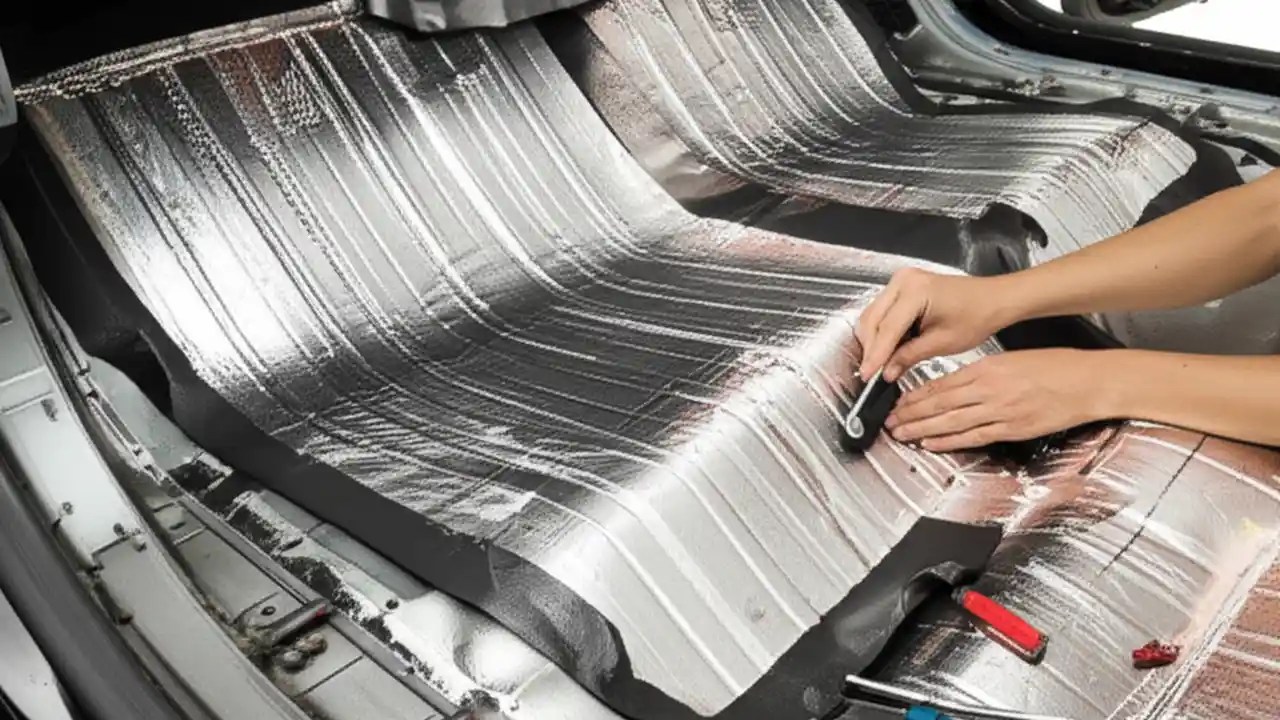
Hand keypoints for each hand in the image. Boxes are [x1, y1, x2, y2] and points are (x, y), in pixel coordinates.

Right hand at [855, 269, 1014, 381]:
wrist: (993, 299)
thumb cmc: (977, 315)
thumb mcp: (942, 343)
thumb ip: (909, 356)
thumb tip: (887, 372)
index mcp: (915, 291)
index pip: (887, 329)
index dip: (875, 355)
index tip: (867, 375)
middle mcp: (903, 281)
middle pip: (872, 319)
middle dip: (870, 348)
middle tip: (871, 372)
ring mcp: (901, 280)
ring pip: (873, 315)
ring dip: (874, 340)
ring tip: (879, 363)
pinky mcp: (902, 285)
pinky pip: (882, 310)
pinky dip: (882, 330)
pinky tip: (887, 348)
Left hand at [885, 349, 1108, 451]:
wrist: (1088, 381)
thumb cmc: (1056, 366)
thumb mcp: (1013, 358)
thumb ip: (984, 371)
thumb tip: (957, 383)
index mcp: (987, 368)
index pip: (941, 383)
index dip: (915, 395)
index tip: (897, 401)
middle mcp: (989, 389)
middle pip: (939, 404)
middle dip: (911, 414)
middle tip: (889, 421)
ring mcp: (1000, 411)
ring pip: (951, 422)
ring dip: (922, 430)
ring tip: (902, 434)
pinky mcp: (1012, 429)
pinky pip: (974, 437)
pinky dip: (949, 442)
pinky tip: (931, 444)